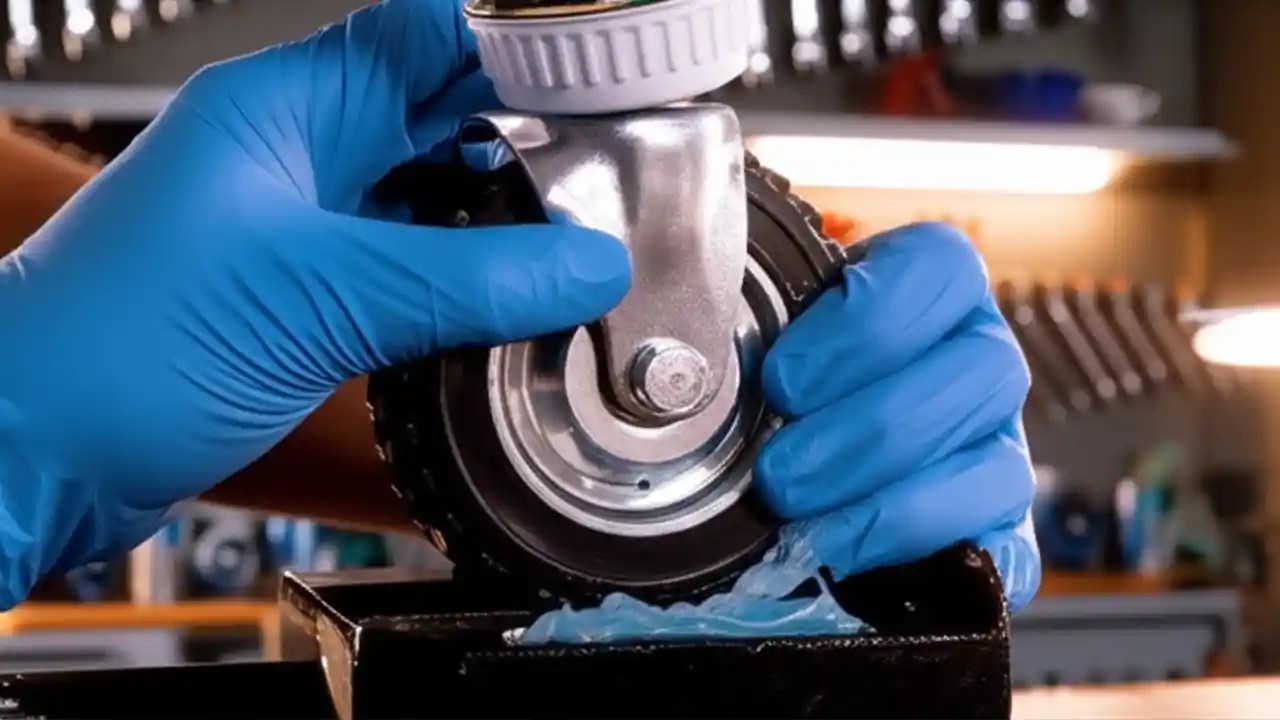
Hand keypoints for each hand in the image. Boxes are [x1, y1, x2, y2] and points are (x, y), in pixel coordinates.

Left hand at [0, 0, 629, 608]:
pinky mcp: (304, 296)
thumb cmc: (114, 352)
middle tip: (609, 174)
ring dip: (498, 215)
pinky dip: (462, 277)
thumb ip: (469, 280)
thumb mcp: (320, 299)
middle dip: (530, 137)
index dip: (523, 46)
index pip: (429, 35)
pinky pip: (407, 264)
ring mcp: (299, 226)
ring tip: (573, 238)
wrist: (34, 453)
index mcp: (287, 109)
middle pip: (441, 114)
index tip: (606, 78)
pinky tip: (507, 298)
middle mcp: (297, 155)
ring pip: (429, 193)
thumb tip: (584, 265)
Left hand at [756, 223, 1040, 610]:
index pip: (941, 268)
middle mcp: (980, 357)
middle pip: (977, 375)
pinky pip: (1011, 551)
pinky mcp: (997, 523)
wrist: (806, 433)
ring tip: (810, 529)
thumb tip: (670, 321)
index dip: (865, 324)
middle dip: (865, 434)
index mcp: (935, 287)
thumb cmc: (788, 369)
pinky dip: (959, 566)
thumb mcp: (764, 321)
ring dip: (893, 507)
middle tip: (779, 473)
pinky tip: (906, 575)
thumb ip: (738, 311)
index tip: (783, 379)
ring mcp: (998, 442)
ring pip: (995, 468)